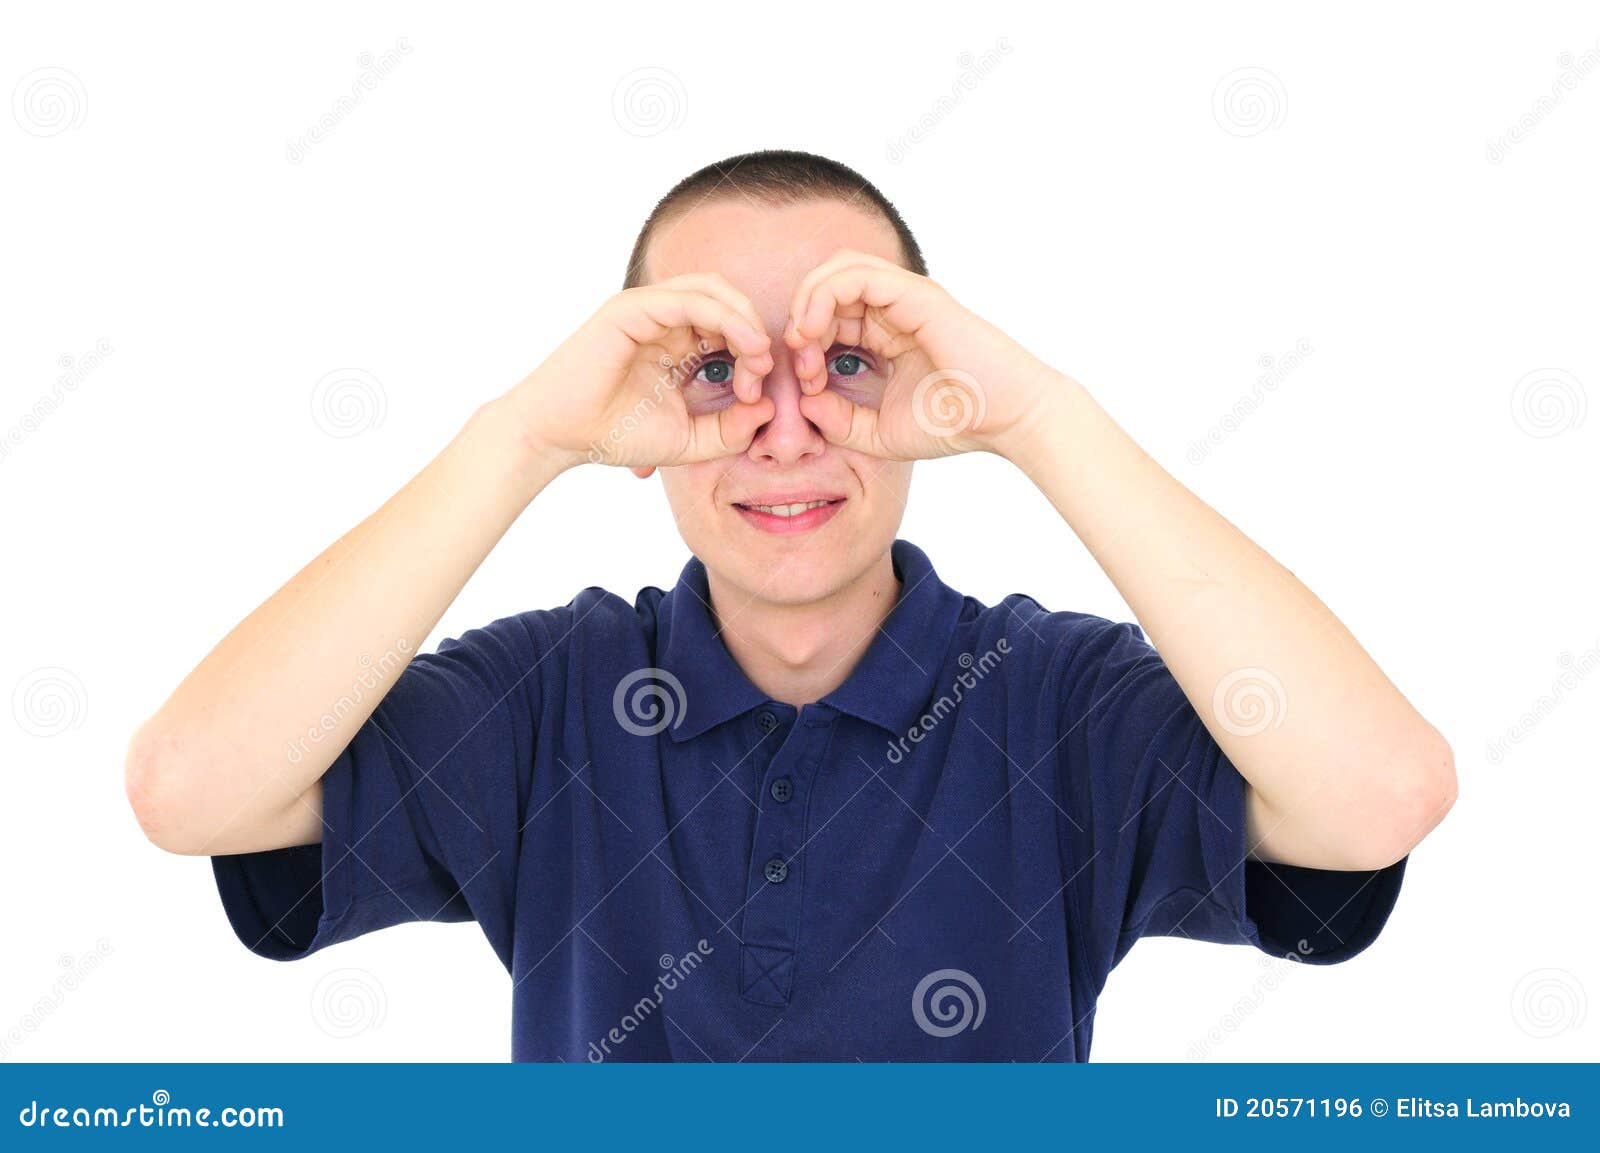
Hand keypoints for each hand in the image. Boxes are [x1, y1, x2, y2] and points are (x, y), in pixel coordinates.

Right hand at [508, 274, 775, 469]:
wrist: (560, 437)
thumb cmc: (615, 435)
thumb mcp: (689, 440)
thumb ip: (730, 429)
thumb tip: (769, 408)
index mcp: (676, 342)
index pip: (730, 326)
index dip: (754, 352)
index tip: (759, 395)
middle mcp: (663, 319)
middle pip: (727, 299)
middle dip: (754, 331)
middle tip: (764, 370)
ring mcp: (646, 309)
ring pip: (712, 289)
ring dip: (744, 318)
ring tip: (758, 354)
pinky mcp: (630, 308)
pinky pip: (687, 298)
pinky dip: (723, 315)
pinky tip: (743, 345)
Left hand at [785, 250, 1063, 460]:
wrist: (1004, 419)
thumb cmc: (954, 424)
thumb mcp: (880, 433)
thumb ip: (840, 421)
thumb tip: (805, 402)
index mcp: (886, 333)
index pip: (829, 315)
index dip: (806, 344)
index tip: (808, 385)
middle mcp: (894, 308)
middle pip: (827, 286)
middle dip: (801, 323)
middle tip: (802, 366)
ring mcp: (905, 297)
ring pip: (838, 269)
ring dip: (808, 302)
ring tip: (802, 342)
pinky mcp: (915, 294)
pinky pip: (856, 274)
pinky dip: (823, 294)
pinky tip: (814, 330)